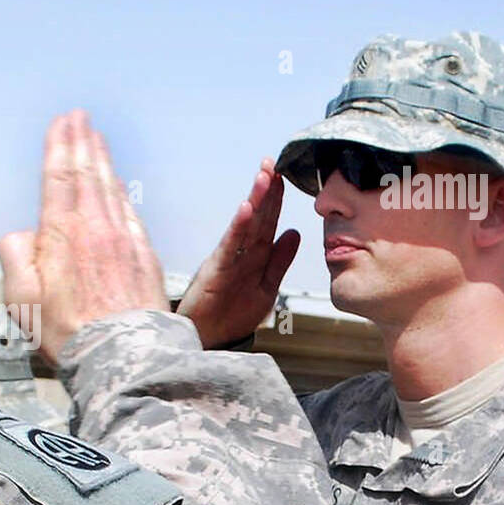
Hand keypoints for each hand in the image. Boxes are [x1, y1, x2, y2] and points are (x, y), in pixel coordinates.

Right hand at [0, 110, 168, 364]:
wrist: (124, 356)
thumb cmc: (69, 333)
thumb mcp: (22, 300)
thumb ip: (16, 259)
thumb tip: (19, 235)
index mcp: (63, 234)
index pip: (60, 178)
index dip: (60, 146)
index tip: (62, 122)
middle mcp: (97, 228)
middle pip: (89, 174)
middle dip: (82, 142)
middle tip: (80, 117)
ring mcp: (125, 240)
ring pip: (112, 189)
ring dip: (103, 160)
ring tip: (97, 139)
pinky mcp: (144, 257)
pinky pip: (130, 212)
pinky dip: (121, 192)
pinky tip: (119, 187)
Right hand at [177, 159, 299, 347]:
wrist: (208, 341)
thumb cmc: (231, 315)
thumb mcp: (265, 288)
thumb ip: (279, 262)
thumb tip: (294, 233)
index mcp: (253, 257)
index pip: (267, 222)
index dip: (276, 199)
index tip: (284, 175)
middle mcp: (240, 253)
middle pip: (256, 217)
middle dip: (265, 190)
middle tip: (272, 163)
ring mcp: (227, 260)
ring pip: (244, 226)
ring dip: (254, 201)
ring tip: (263, 177)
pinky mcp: (216, 271)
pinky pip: (230, 247)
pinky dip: (238, 228)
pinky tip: (245, 209)